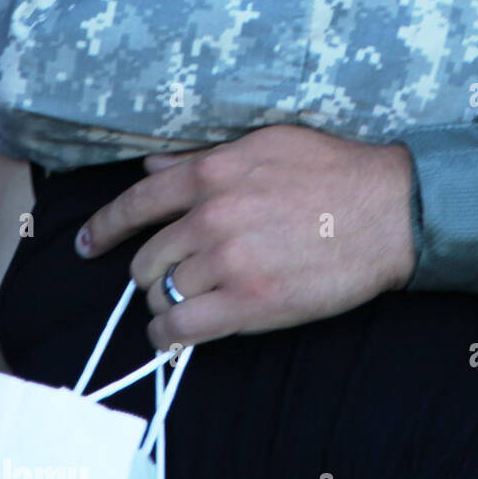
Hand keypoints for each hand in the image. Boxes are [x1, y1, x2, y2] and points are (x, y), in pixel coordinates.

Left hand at [74, 125, 414, 348]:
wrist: (389, 211)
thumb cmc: (336, 172)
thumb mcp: (269, 145)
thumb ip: (207, 157)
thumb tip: (154, 167)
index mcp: (215, 172)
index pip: (138, 201)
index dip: (105, 227)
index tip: (88, 242)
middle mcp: (213, 215)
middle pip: (148, 256)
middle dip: (150, 269)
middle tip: (167, 275)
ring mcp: (228, 260)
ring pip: (162, 291)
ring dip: (165, 299)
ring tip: (181, 301)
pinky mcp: (248, 301)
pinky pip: (180, 327)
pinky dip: (168, 333)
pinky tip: (174, 330)